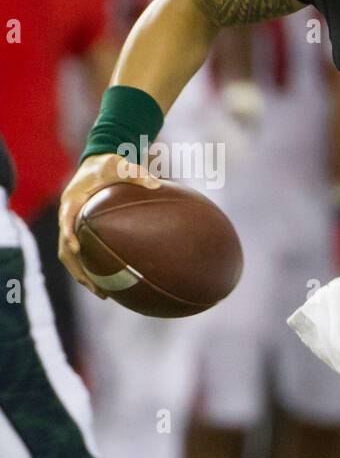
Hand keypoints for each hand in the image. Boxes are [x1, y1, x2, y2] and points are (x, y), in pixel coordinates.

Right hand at [58, 153, 159, 295]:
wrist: (98, 163)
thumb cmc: (109, 165)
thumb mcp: (122, 166)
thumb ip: (137, 174)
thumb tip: (157, 184)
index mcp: (73, 200)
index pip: (66, 218)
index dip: (68, 234)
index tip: (76, 248)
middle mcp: (68, 216)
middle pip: (65, 249)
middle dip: (78, 269)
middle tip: (94, 286)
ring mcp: (73, 226)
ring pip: (70, 257)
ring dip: (83, 275)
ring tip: (103, 294)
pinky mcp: (80, 231)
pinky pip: (81, 254)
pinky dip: (91, 268)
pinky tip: (111, 282)